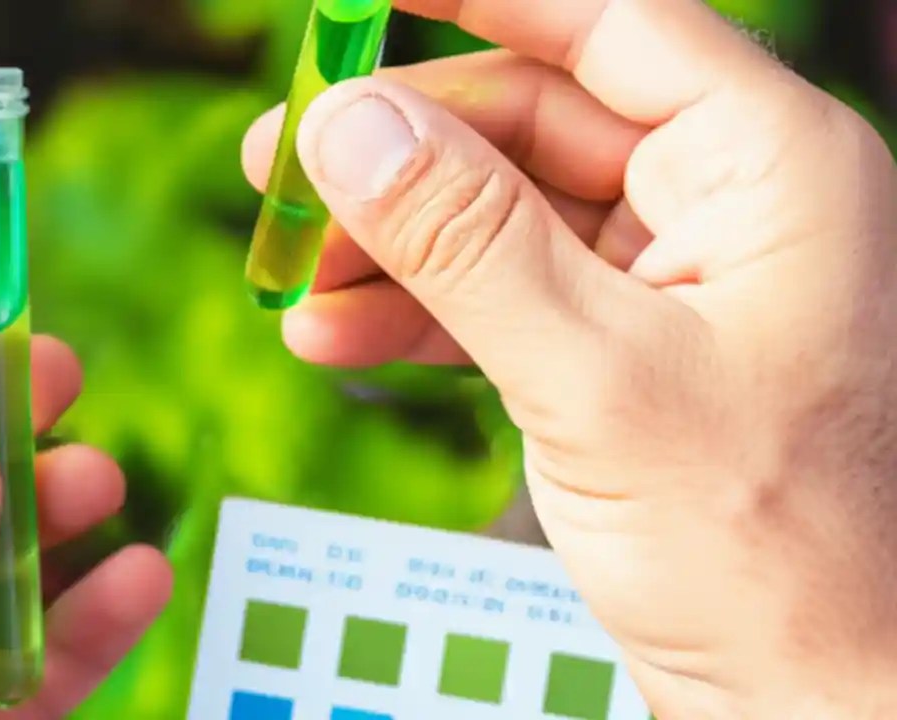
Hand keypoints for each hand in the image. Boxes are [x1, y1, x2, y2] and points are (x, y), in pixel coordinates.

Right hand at [243, 1, 895, 716]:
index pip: (608, 24)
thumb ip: (466, 241)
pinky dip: (420, 314)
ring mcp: (671, 286)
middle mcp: (724, 208)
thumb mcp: (594, 378)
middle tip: (278, 168)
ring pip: (505, 218)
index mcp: (766, 169)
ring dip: (391, 244)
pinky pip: (507, 299)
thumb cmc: (763, 551)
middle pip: (533, 122)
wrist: (809, 701)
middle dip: (399, 152)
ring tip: (290, 276)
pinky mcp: (626, 357)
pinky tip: (335, 337)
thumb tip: (350, 125)